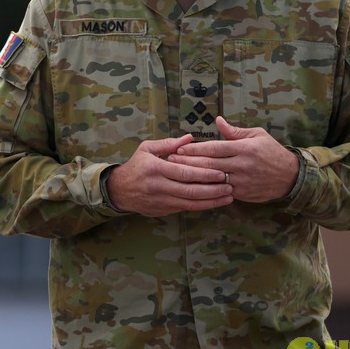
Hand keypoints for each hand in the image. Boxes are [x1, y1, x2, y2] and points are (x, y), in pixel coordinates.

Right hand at [107, 133, 232, 216]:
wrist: (119, 190)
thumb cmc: (136, 166)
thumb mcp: (147, 149)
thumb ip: (169, 144)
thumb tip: (189, 138)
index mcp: (155, 168)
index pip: (184, 173)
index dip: (204, 174)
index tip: (220, 172)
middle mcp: (159, 186)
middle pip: (191, 190)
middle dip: (213, 189)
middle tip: (230, 186)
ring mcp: (161, 200)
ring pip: (191, 203)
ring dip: (212, 201)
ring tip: (228, 197)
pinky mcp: (163, 210)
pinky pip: (186, 208)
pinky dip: (202, 206)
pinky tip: (214, 202)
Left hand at [167, 116, 298, 202]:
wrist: (291, 177)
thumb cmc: (271, 152)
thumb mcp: (257, 135)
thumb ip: (235, 131)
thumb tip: (218, 120)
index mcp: (245, 148)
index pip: (214, 148)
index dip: (195, 148)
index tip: (179, 147)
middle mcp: (243, 165)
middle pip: (210, 164)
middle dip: (188, 161)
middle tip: (171, 159)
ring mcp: (243, 181)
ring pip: (213, 179)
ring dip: (194, 176)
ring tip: (177, 172)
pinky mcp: (243, 194)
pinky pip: (221, 191)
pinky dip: (207, 188)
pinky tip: (193, 186)